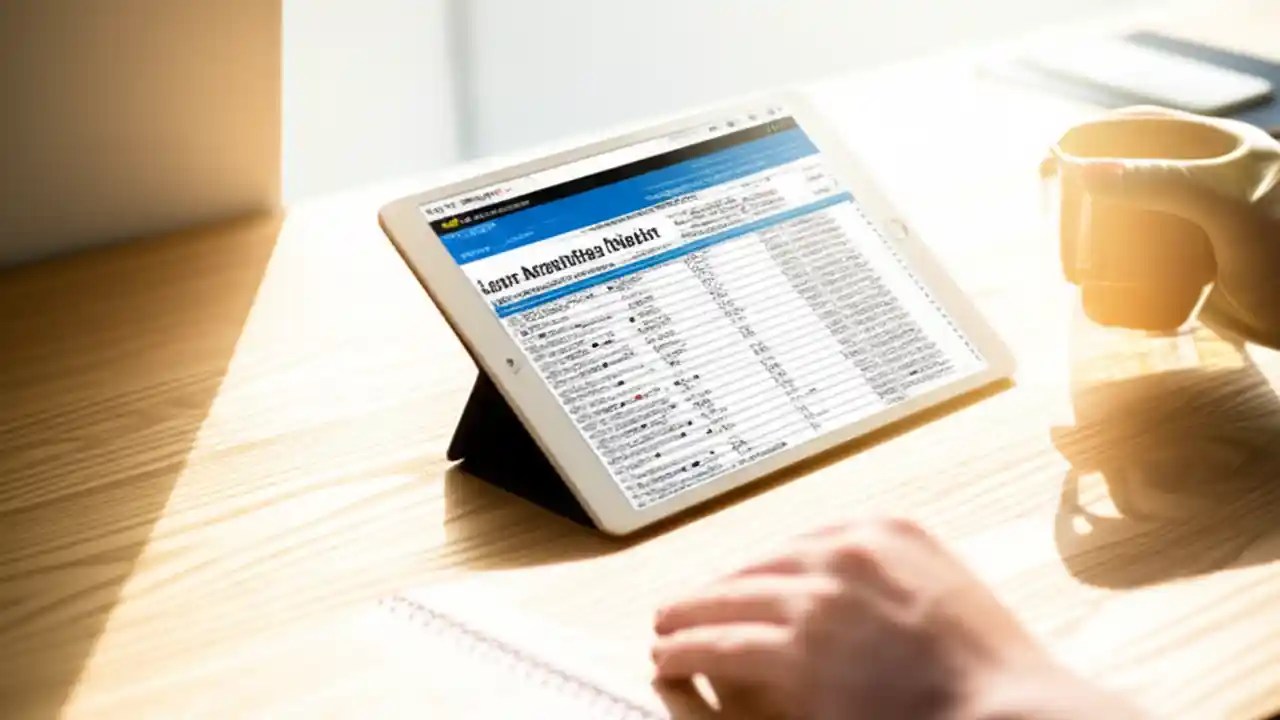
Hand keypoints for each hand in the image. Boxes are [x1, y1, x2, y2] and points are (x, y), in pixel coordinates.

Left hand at [652, 518, 1142, 719]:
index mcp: (887, 529)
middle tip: (688, 602)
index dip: (760, 569)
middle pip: (759, 566)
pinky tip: (669, 656)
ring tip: (666, 629)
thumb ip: (891, 580)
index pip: (800, 543)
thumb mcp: (945, 593)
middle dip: (721, 587)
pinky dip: (688, 648)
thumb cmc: (992, 674)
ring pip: (730, 600)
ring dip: (689, 615)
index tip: (738, 582)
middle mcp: (847, 551)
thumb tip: (843, 595)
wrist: (1013, 715)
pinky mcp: (798, 648)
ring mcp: (820, 597)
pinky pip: (722, 643)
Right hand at [1062, 106, 1279, 345]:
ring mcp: (1200, 221)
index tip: (1053, 155)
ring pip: (1131, 217)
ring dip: (1096, 234)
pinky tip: (1095, 279)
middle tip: (1060, 221)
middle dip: (1087, 194)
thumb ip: (1160, 180)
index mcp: (1220, 146)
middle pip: (1128, 172)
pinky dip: (1113, 263)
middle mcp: (1207, 178)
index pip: (1144, 124)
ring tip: (1073, 260)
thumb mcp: (1225, 207)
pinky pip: (1142, 254)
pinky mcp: (1196, 261)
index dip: (1095, 133)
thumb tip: (1082, 170)